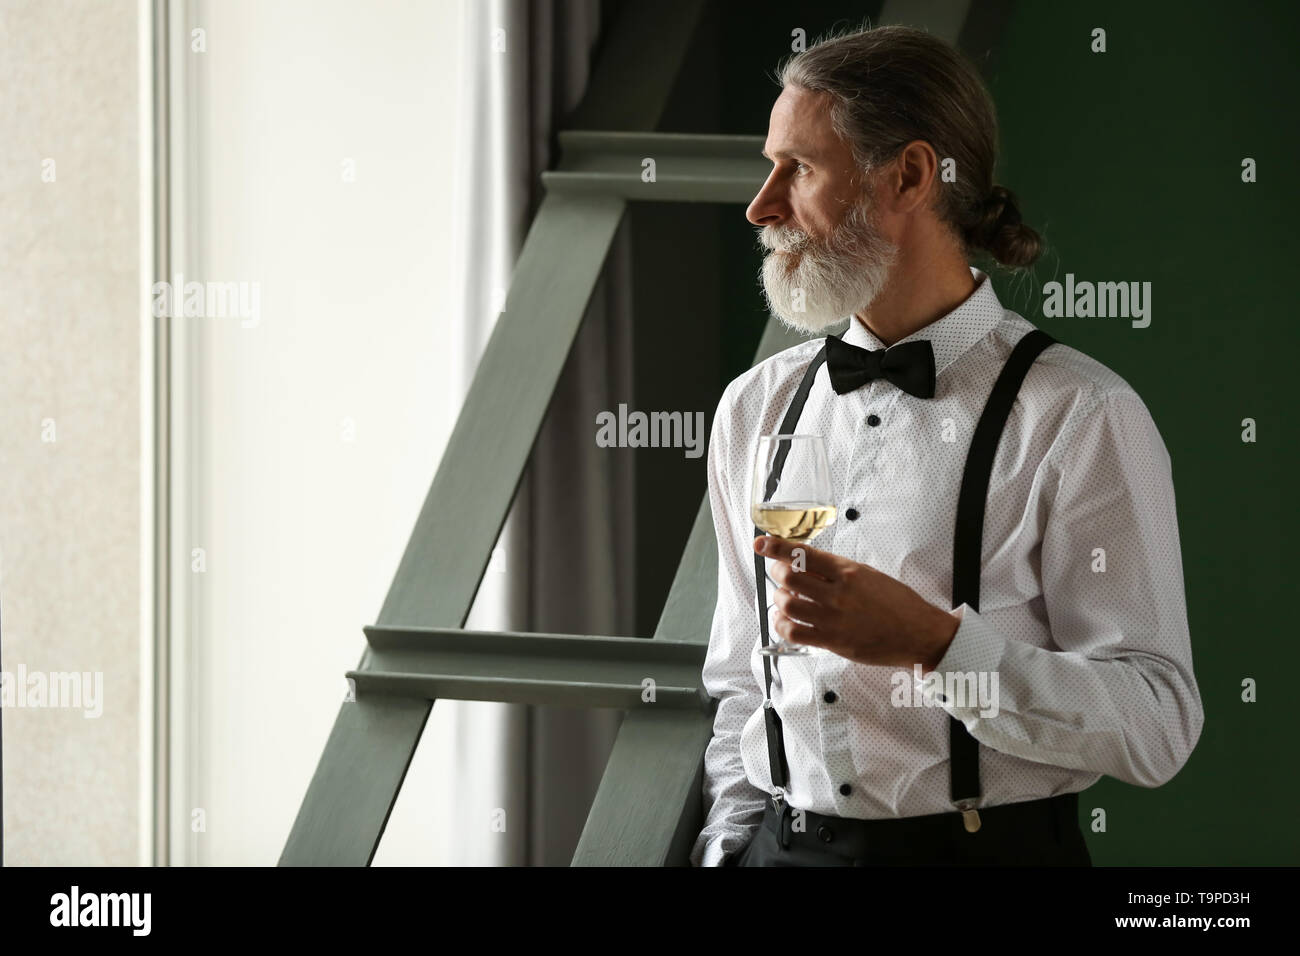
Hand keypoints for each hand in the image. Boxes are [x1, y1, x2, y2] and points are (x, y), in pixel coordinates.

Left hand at [754, 534, 960, 669]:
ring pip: (788, 605)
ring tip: (784, 598)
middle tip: (779, 573)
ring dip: (779, 599)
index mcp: (848, 571)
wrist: (918, 633)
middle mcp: (838, 593)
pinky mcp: (833, 641)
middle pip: (789, 578)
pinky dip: (782, 624)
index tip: (761, 543)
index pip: (803, 554)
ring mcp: (834, 618)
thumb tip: (807, 564)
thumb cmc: (898, 604)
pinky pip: (794, 632)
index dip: (776, 547)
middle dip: (777, 573)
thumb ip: (837, 571)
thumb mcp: (869, 575)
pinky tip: (784, 620)